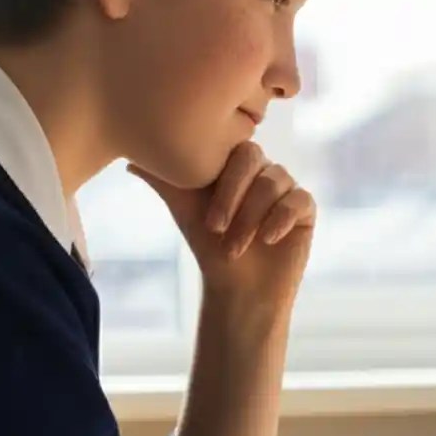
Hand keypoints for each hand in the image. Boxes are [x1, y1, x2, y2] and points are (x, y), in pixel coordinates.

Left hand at [127, 142, 316, 312]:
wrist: (238, 287)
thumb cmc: (210, 247)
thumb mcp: (184, 210)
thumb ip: (165, 180)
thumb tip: (130, 160)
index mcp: (236, 163)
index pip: (233, 148)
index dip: (221, 181)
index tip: (206, 219)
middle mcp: (263, 170)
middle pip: (255, 160)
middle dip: (234, 197)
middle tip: (216, 228)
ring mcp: (287, 188)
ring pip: (275, 183)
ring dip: (251, 217)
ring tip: (235, 247)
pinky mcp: (306, 209)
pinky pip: (299, 200)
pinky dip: (281, 218)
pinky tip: (267, 239)